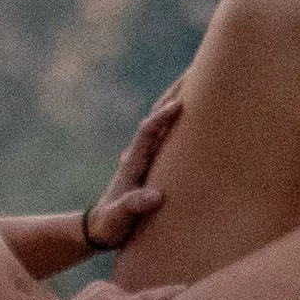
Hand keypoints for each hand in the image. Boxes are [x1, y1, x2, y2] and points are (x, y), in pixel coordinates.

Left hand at [87, 82, 188, 252]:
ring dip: (178, 100)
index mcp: (132, 162)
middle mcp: (139, 153)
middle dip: (173, 94)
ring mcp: (146, 156)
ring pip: (162, 122)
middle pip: (155, 116)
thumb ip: (133, 206)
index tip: (180, 105)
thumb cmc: (111, 225)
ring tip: (198, 80)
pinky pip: (168, 135)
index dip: (162, 118)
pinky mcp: (153, 163)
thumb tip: (156, 195)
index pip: (147, 132)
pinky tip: (194, 112)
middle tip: (193, 71)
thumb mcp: (119, 219)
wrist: (101, 227)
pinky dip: (180, 120)